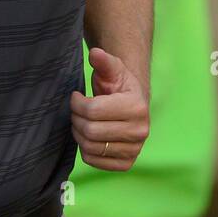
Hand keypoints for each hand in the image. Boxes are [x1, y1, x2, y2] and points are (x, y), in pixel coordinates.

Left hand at [71, 47, 149, 170]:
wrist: (130, 105)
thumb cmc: (118, 86)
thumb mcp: (112, 70)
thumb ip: (103, 61)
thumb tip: (95, 53)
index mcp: (137, 107)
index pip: (92, 111)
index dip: (77, 103)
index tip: (76, 96)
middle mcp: (140, 131)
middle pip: (90, 131)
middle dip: (76, 118)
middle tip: (76, 111)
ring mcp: (135, 149)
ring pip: (91, 148)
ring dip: (78, 134)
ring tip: (81, 122)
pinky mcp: (127, 163)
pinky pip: (96, 162)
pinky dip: (86, 151)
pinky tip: (89, 137)